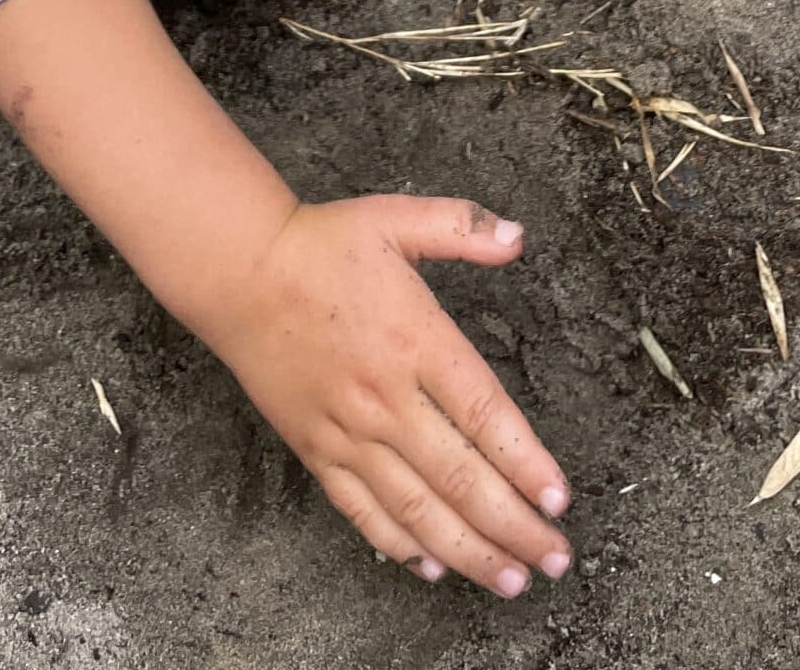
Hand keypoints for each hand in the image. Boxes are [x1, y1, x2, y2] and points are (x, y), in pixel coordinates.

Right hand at [203, 194, 571, 597]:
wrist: (240, 271)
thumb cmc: (321, 244)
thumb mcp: (397, 218)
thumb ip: (461, 227)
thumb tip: (516, 236)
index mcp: (416, 341)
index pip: (484, 415)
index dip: (525, 463)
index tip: (559, 500)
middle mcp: (387, 398)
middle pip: (460, 478)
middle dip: (513, 526)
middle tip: (553, 559)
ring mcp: (349, 431)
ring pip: (416, 508)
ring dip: (469, 551)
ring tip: (510, 580)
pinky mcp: (316, 450)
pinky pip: (362, 510)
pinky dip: (398, 545)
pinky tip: (432, 568)